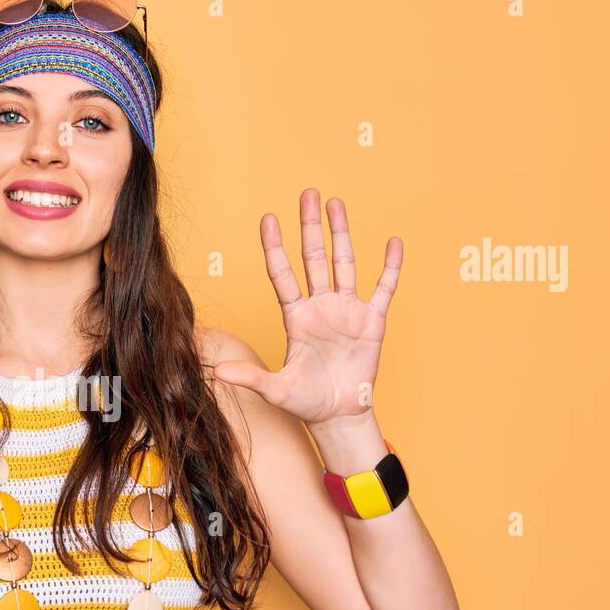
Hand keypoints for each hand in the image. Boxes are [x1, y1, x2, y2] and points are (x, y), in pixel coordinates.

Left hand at [214, 188, 402, 428]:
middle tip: (308, 194)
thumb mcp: (276, 389)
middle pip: (314, 258)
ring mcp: (347, 311)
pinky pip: (383, 289)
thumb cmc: (306, 402)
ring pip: (344, 264)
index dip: (275, 248)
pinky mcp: (372, 322)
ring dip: (341, 234)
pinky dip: (390, 267)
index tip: (268, 219)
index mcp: (296, 317)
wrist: (338, 415)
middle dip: (310, 227)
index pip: (282, 274)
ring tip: (336, 204)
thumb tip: (216, 373)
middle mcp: (320, 307)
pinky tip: (393, 242)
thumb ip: (250, 377)